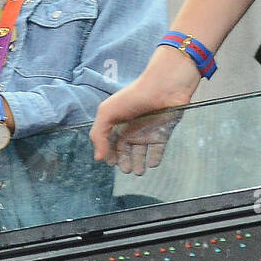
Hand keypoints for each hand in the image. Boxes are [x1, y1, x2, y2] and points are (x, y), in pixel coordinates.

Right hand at [90, 46, 199, 166]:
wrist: (163, 88)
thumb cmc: (132, 97)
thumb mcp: (107, 112)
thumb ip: (98, 135)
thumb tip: (98, 158)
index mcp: (117, 123)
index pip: (111, 143)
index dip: (110, 153)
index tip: (111, 162)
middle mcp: (132, 128)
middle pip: (125, 150)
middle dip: (124, 162)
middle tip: (126, 170)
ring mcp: (147, 131)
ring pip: (141, 153)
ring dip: (139, 163)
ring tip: (138, 172)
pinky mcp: (163, 133)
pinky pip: (158, 149)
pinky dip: (155, 158)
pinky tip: (152, 163)